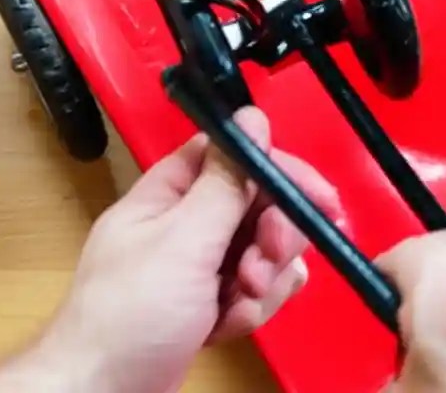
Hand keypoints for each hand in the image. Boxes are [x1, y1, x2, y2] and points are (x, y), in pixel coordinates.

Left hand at [38, 106, 340, 392]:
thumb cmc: (127, 317)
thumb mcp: (183, 243)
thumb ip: (225, 183)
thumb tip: (252, 118)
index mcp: (170, 193)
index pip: (235, 156)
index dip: (278, 173)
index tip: (318, 200)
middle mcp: (186, 223)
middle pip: (259, 205)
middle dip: (273, 239)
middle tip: (260, 266)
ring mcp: (199, 265)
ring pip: (265, 252)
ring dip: (263, 282)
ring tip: (235, 304)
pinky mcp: (210, 303)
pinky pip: (255, 292)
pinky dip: (249, 311)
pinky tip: (224, 327)